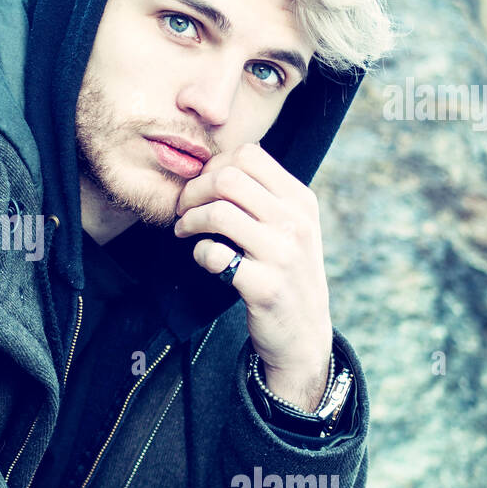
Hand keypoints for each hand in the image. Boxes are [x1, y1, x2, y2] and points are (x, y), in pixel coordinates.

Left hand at [171, 142, 332, 410]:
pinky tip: (204, 259)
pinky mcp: (264, 287)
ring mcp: (282, 255)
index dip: (213, 165)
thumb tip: (214, 166)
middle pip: (227, 178)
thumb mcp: (291, 227)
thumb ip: (263, 196)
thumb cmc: (286, 273)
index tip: (201, 188)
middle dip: (193, 191)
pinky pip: (214, 255)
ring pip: (218, 213)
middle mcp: (296, 222)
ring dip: (189, 221)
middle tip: (182, 209)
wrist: (304, 333)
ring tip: (183, 231)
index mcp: (301, 200)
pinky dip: (199, 254)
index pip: (249, 154)